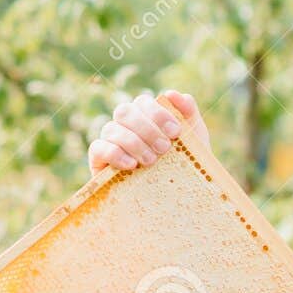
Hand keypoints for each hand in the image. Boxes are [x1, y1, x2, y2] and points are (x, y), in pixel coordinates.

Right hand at [88, 90, 208, 172]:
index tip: (176, 132)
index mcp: (145, 116)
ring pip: (111, 129)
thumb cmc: (186, 164)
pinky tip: (131, 165)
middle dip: (146, 129)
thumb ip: (188, 112)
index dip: (158, 114)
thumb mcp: (194, 138)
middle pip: (124, 112)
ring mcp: (110, 141)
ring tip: (152, 161)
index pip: (143, 102)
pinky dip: (114, 153)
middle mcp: (125, 125)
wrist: (181, 198)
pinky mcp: (99, 160)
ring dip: (133, 143)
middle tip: (165, 148)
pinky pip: (98, 148)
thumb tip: (172, 94)